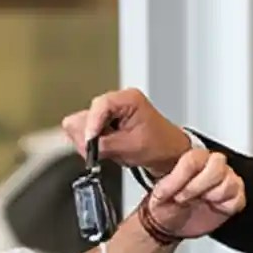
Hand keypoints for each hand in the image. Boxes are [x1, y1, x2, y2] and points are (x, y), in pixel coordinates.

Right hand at [61, 88, 190, 174]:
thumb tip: (83, 142)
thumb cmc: (161, 146)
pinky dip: (95, 144)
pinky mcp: (106, 123)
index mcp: (128, 99)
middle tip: (101, 151)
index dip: (91, 125)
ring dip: (93, 142)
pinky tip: (109, 149)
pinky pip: (89, 132)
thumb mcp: (130, 147)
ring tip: (111, 151)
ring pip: (84, 124)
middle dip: (91, 136)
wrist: (170, 154)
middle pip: (87, 114)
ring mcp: (111, 112)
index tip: (90, 142)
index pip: (99, 106)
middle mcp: (118, 101)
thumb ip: (103, 143)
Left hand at [146, 148, 245, 238]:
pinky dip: (223, 206)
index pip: (192, 160)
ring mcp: (227, 180)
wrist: (171, 224)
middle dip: (196, 187)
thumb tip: (167, 184)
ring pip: (228, 183)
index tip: (165, 193)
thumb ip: (167, 184)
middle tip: (182, 198)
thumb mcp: (159, 193)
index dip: (179, 179)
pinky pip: (237, 199)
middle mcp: (213, 165)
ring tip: (198, 202)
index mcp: (194, 158)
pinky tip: (212, 207)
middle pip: (216, 166)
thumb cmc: (166, 205)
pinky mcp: (236, 198)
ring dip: (210, 197)